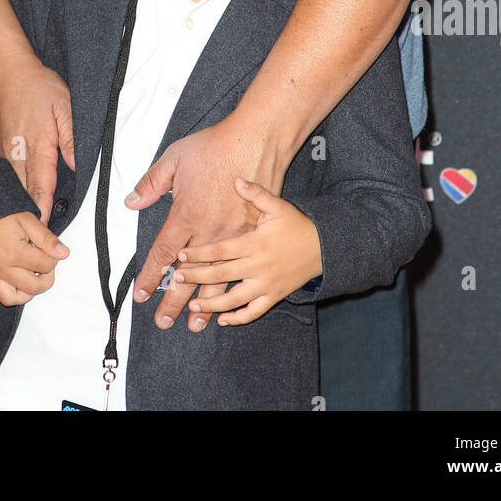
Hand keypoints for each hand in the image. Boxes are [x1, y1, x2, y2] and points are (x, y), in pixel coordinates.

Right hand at [0, 53, 74, 225]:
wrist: (4, 72)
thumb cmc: (37, 86)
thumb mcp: (64, 105)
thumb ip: (71, 137)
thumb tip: (77, 166)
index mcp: (37, 147)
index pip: (42, 187)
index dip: (44, 212)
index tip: (45, 234)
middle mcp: (17, 156)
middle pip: (24, 194)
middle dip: (30, 218)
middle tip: (37, 243)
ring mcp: (5, 154)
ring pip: (13, 189)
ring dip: (20, 209)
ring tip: (27, 233)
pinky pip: (7, 178)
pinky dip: (12, 193)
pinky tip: (17, 205)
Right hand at [0, 211, 68, 306]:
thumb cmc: (0, 212)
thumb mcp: (27, 218)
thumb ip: (46, 238)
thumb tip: (64, 253)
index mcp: (14, 252)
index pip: (45, 266)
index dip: (54, 259)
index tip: (52, 251)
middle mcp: (0, 268)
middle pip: (32, 287)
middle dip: (46, 279)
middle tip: (47, 267)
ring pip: (12, 299)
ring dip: (27, 292)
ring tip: (33, 277)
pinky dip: (8, 292)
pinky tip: (16, 279)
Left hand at [125, 116, 288, 330]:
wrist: (256, 138)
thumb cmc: (215, 146)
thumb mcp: (175, 157)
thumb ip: (151, 182)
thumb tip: (131, 202)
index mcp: (186, 214)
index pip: (163, 253)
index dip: (151, 276)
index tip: (141, 294)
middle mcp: (209, 231)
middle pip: (188, 276)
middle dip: (173, 301)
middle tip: (163, 322)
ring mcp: (235, 235)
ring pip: (217, 280)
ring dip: (204, 304)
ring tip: (195, 324)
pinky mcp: (254, 233)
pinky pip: (243, 268)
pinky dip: (235, 288)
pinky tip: (231, 302)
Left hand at [174, 179, 321, 324]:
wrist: (323, 247)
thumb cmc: (296, 224)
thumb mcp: (278, 205)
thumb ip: (256, 194)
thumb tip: (237, 180)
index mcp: (255, 243)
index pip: (220, 249)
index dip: (199, 253)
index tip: (180, 256)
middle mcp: (258, 266)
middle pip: (221, 274)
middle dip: (197, 277)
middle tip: (177, 279)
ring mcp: (266, 284)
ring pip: (234, 299)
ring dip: (212, 304)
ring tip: (193, 305)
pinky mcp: (274, 296)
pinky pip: (254, 311)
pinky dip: (238, 318)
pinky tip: (222, 320)